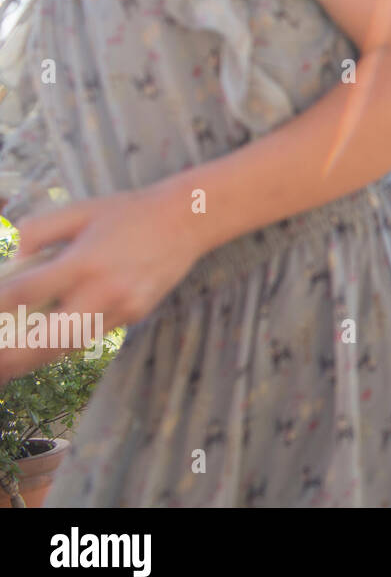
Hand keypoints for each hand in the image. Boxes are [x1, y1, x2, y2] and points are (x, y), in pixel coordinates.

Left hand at [0, 188, 203, 381]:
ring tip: (9, 367)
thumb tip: (17, 254)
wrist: (186, 221)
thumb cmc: (130, 212)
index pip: (26, 293)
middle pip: (46, 338)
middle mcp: (101, 291)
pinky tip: (46, 347)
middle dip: (12, 356)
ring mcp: (120, 308)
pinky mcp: (134, 315)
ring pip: (70, 346)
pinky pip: (93, 335)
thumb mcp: (82, 209)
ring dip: (35, 359)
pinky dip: (66, 343)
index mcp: (82, 262)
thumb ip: (42, 228)